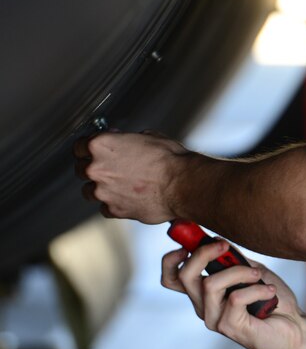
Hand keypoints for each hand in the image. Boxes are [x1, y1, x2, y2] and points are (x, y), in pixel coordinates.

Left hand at [73, 130, 190, 222]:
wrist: (182, 184)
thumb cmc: (170, 160)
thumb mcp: (150, 137)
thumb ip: (129, 141)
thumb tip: (128, 144)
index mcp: (101, 146)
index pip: (79, 145)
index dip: (89, 147)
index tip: (97, 149)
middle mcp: (96, 168)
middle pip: (80, 169)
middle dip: (94, 167)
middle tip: (110, 167)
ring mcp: (102, 192)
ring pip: (89, 190)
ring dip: (100, 187)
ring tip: (119, 185)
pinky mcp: (113, 210)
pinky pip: (105, 207)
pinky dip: (114, 203)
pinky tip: (128, 197)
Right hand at [162, 240, 305, 348]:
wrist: (293, 324)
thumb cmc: (270, 298)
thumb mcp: (251, 270)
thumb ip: (233, 259)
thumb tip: (216, 239)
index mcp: (205, 292)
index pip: (172, 278)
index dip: (171, 259)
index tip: (187, 244)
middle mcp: (204, 306)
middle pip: (184, 276)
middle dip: (203, 253)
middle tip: (225, 246)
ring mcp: (214, 318)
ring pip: (211, 283)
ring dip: (240, 272)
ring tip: (259, 276)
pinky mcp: (229, 326)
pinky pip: (235, 297)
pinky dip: (256, 288)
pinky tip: (269, 292)